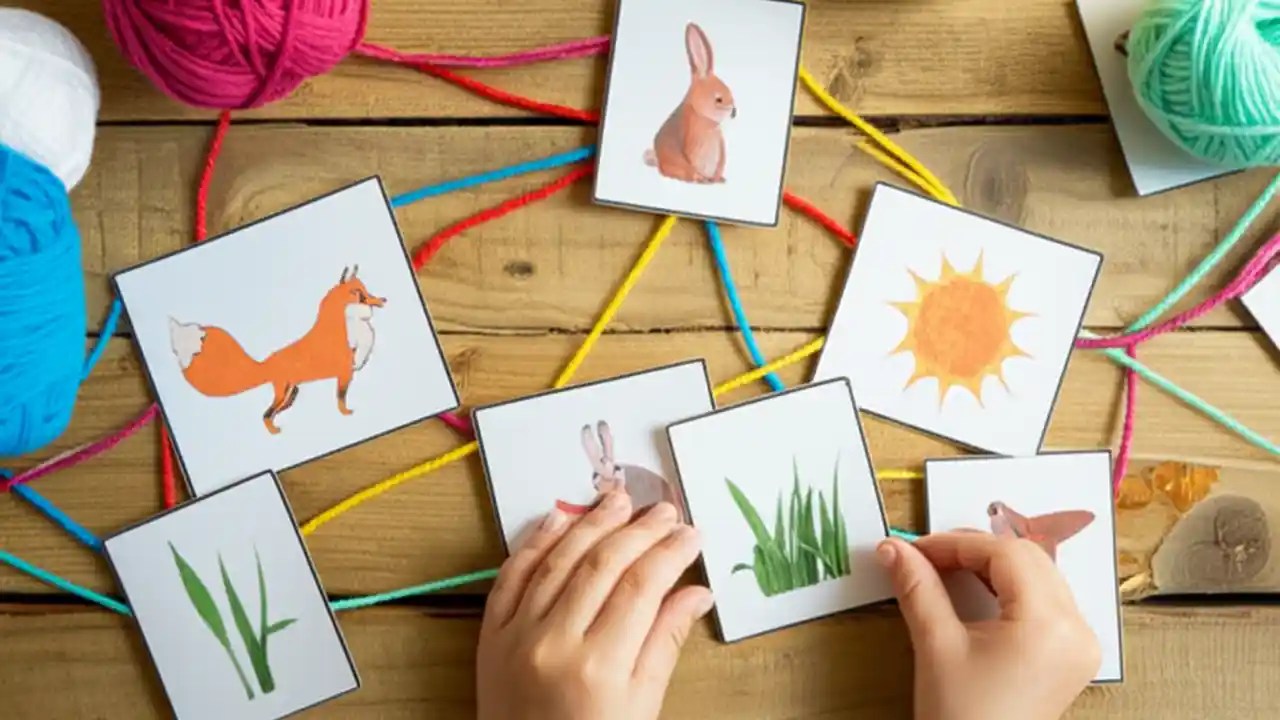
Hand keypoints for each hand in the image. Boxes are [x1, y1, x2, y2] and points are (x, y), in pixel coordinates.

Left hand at [477, 490, 712, 719]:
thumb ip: (665, 643)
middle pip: (602, 565)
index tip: (691, 534)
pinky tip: (557, 518)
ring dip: (590, 524)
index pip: (642, 587)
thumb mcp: (641, 705)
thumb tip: (696, 592)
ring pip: (557, 561)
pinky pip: (512, 576)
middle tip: (663, 511)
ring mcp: (517, 637)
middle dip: (638, 531)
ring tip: (618, 502)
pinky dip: (534, 543)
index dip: (670, 553)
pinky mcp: (490, 636)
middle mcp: (554, 645)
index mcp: (599, 668)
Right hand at [877, 532, 1101, 719]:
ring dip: (993, 566)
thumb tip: (893, 548)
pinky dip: (1011, 588)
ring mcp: (1080, 644)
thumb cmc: (961, 718)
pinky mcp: (1072, 656)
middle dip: (975, 550)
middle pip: (1029, 559)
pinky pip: (1046, 601)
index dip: (958, 544)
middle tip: (928, 556)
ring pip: (1040, 575)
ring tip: (947, 571)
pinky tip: (977, 592)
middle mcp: (1076, 630)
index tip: (916, 549)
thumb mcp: (936, 646)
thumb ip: (917, 587)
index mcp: (1048, 625)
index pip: (1006, 555)